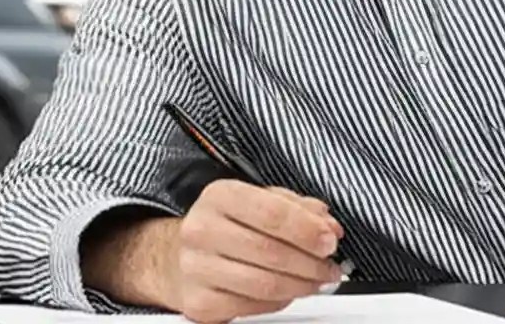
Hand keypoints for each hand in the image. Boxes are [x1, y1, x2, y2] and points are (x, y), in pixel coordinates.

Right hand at [164, 180, 345, 323]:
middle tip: (330, 267)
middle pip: (271, 252)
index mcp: (219, 196)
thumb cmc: (223, 227)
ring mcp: (197, 268)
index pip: (271, 212)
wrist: (174, 257)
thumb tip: (327, 225)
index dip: (307, 229)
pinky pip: (253, 307)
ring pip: (265, 284)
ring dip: (301, 286)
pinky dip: (279, 302)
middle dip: (311, 263)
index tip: (329, 240)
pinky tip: (288, 292)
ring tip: (316, 282)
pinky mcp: (199, 302)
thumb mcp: (256, 201)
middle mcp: (202, 229)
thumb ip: (295, 208)